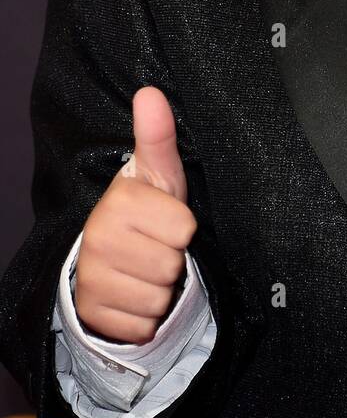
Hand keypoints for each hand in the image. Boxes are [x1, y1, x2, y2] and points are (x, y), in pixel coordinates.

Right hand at [74, 86, 197, 342]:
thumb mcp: (159, 173)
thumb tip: (150, 92)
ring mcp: (91, 279)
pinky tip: (133, 293)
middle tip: (155, 247)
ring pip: (158, 298)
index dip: (183, 228)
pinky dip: (145, 316)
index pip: (184, 228)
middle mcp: (98, 239)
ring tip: (145, 269)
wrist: (110, 259)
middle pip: (171, 266)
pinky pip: (142, 325)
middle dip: (172, 260)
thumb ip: (158, 136)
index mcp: (119, 202)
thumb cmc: (146, 211)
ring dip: (160, 289)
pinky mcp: (93, 314)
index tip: (165, 221)